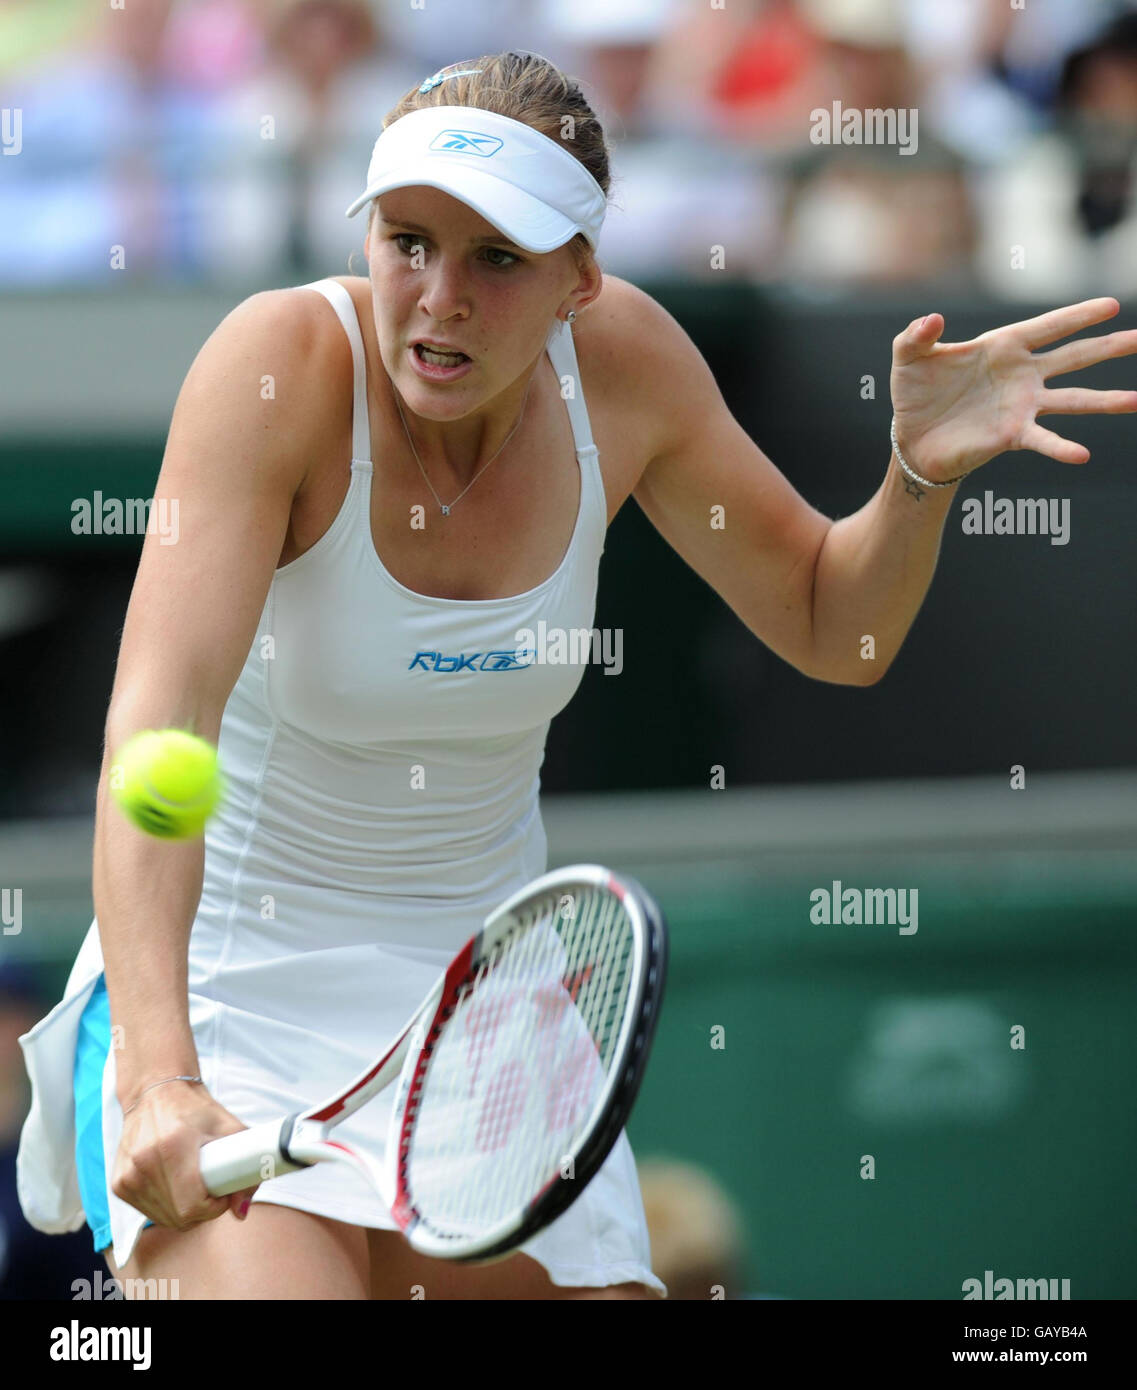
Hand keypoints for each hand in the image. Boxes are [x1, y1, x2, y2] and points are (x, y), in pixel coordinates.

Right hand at [111, 1081, 257, 1232]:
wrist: (154, 1093)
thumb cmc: (195, 1109)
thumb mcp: (228, 1126)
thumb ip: (246, 1163)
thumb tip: (241, 1211)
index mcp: (172, 1146)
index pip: (192, 1206)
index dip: (215, 1207)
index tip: (224, 1194)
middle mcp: (143, 1163)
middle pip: (180, 1217)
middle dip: (203, 1211)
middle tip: (213, 1189)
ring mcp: (127, 1176)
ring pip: (165, 1219)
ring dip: (184, 1211)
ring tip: (195, 1185)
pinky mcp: (118, 1185)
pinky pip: (149, 1212)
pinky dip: (166, 1207)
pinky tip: (174, 1185)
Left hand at [890, 299, 1136, 482]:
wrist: (911, 439)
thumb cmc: (915, 394)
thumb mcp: (908, 357)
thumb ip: (916, 334)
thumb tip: (933, 319)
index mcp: (1004, 347)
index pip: (1050, 326)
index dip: (1079, 315)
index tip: (1112, 305)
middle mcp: (1023, 375)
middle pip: (1075, 357)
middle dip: (1110, 346)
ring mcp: (1022, 406)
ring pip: (1073, 400)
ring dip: (1106, 400)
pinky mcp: (1012, 435)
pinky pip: (1043, 440)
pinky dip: (1061, 447)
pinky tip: (1081, 454)